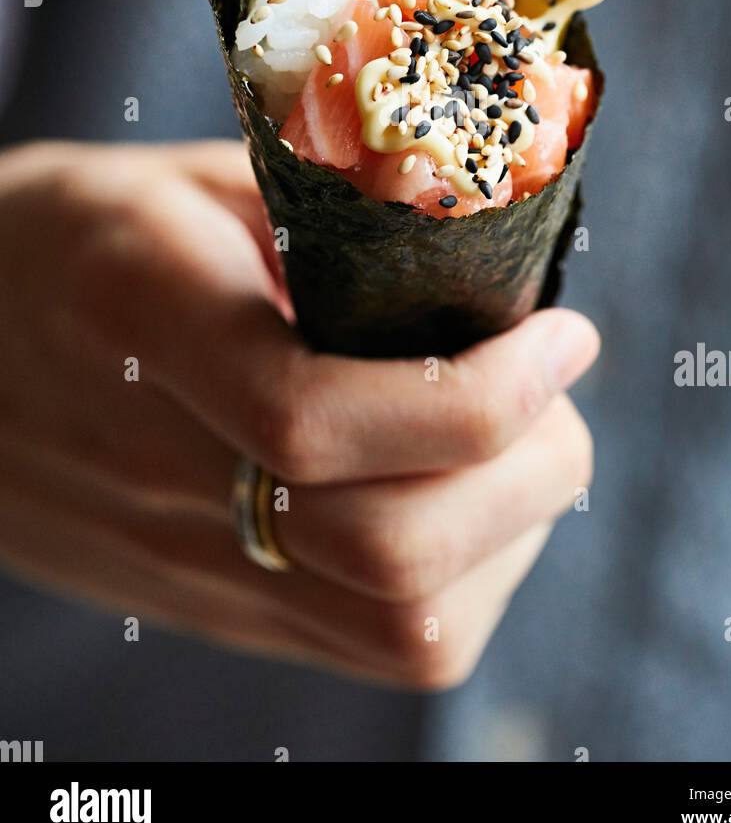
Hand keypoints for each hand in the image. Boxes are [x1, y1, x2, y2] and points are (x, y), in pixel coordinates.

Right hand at [0, 140, 597, 688]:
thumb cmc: (76, 236)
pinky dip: (464, 578)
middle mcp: (158, 469)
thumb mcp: (187, 177)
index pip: (316, 418)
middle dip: (529, 468)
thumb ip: (324, 209)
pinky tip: (459, 490)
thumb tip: (486, 246)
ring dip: (509, 534)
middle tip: (555, 377)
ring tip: (517, 436)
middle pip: (386, 553)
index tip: (562, 333)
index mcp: (141, 321)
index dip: (476, 394)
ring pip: (400, 627)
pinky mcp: (215, 605)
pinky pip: (378, 645)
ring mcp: (184, 560)